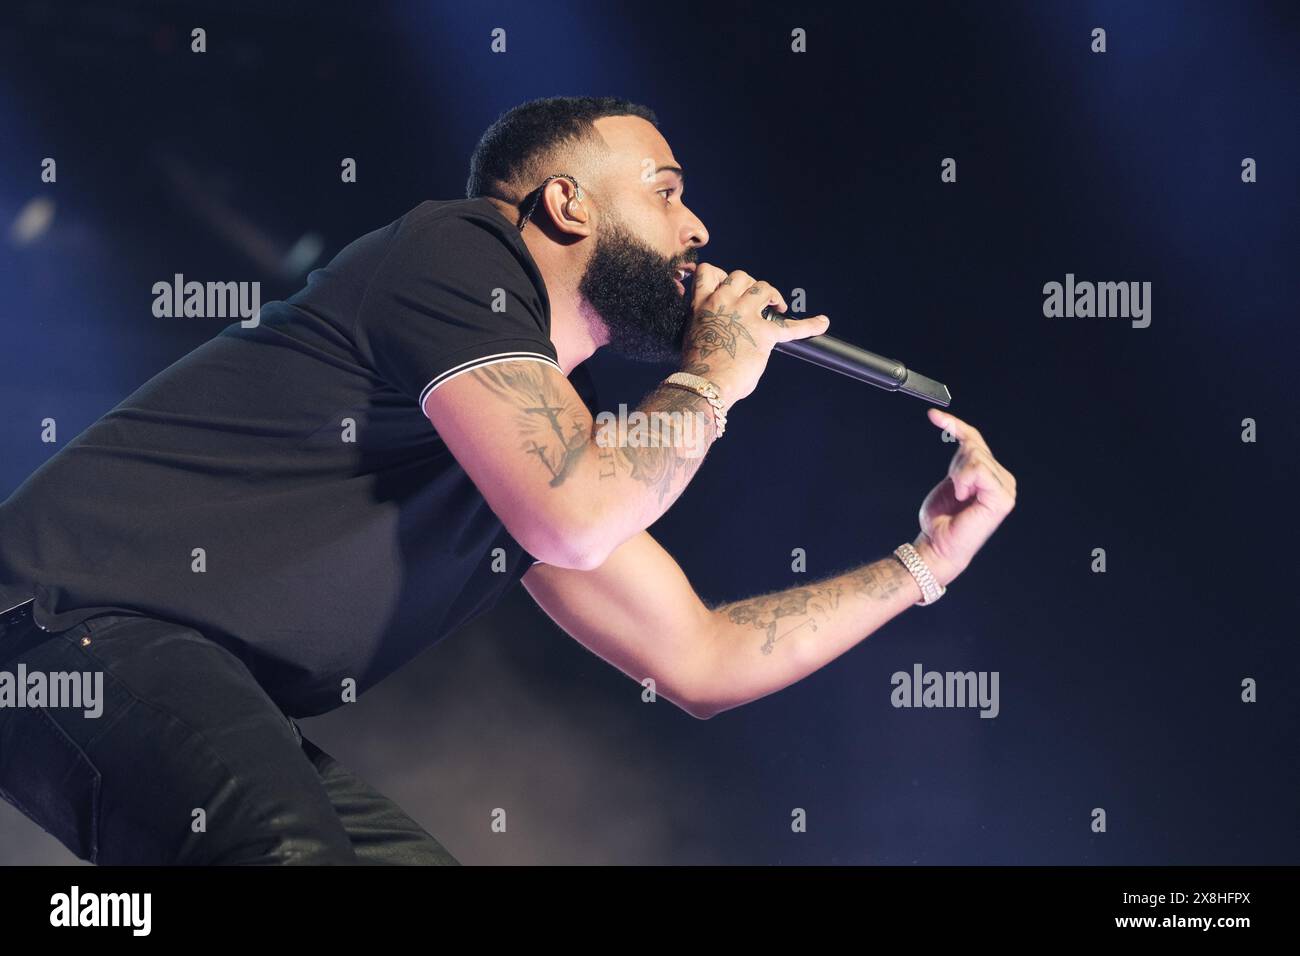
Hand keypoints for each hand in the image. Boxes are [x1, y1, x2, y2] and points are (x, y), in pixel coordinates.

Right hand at [679, 263, 829, 407]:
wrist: (703, 384)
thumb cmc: (697, 368)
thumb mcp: (693, 335)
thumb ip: (709, 323)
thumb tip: (724, 329)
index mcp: (702, 306)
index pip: (708, 272)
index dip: (720, 276)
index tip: (726, 285)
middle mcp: (723, 304)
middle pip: (741, 276)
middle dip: (750, 285)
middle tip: (755, 300)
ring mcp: (745, 316)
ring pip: (763, 287)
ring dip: (772, 294)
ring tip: (777, 307)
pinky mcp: (764, 334)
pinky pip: (792, 326)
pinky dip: (811, 325)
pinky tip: (822, 323)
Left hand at [913, 408, 1016, 586]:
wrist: (938, 544)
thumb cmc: (941, 519)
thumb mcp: (952, 479)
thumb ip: (964, 460)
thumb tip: (964, 434)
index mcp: (993, 475)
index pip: (975, 439)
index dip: (955, 425)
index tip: (933, 416)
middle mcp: (1004, 479)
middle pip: (974, 446)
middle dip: (956, 464)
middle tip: (954, 488)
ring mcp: (1006, 489)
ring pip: (975, 456)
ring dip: (958, 474)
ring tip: (959, 495)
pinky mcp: (1003, 498)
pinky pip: (979, 470)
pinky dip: (964, 479)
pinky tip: (963, 495)